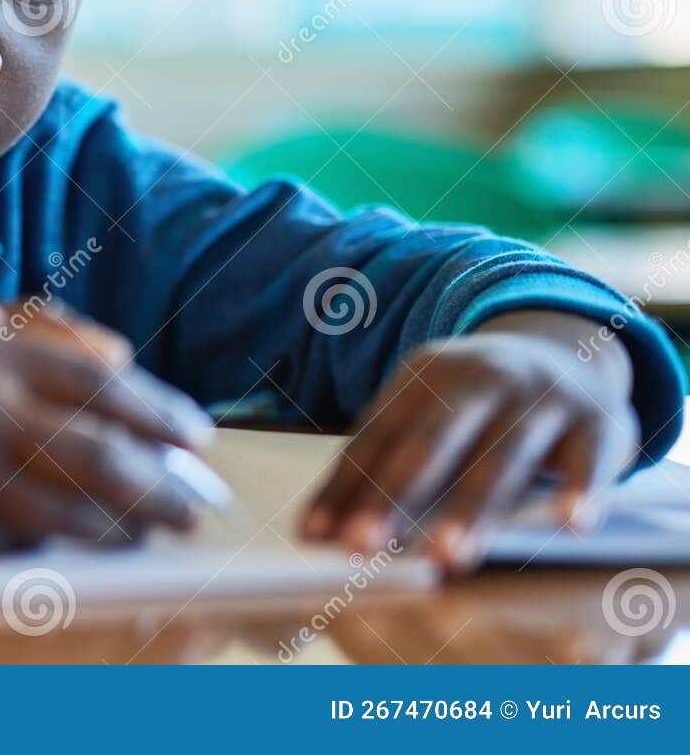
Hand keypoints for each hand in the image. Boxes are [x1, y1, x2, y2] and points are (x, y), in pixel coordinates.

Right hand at [0, 308, 215, 553]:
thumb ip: (38, 330)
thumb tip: (123, 358)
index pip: (102, 382)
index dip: (160, 414)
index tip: (193, 437)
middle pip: (103, 457)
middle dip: (163, 487)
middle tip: (193, 503)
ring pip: (71, 514)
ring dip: (124, 529)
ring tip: (151, 530)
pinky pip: (18, 545)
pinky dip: (52, 545)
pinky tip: (73, 541)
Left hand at [300, 309, 638, 573]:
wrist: (567, 351)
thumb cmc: (476, 405)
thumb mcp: (427, 414)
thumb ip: (380, 467)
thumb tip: (318, 534)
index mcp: (423, 375)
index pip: (376, 436)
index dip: (345, 487)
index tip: (316, 536)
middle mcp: (478, 378)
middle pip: (430, 442)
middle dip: (393, 495)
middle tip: (363, 547)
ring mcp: (538, 396)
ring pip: (501, 456)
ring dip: (472, 509)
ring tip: (447, 558)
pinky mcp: (593, 421)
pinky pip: (585, 460)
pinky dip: (577, 490)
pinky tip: (568, 522)